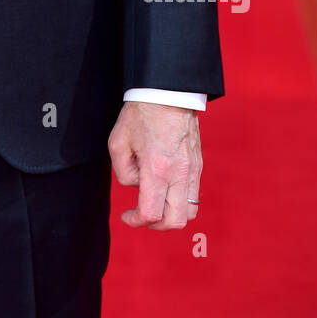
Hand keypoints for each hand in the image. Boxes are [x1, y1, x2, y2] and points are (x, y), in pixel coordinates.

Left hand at [108, 101, 201, 230]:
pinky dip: (180, 201)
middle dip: (156, 226)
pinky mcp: (198, 164)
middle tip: (141, 214)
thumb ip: (123, 172)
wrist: (168, 92)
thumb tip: (136, 186)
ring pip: (189, 212)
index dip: (136, 221)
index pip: (151, 214)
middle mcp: (179, 174)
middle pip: (175, 221)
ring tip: (154, 202)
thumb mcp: (118, 142)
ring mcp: (192, 170)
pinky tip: (165, 187)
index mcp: (157, 169)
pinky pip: (193, 195)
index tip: (126, 215)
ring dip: (171, 215)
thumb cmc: (140, 114)